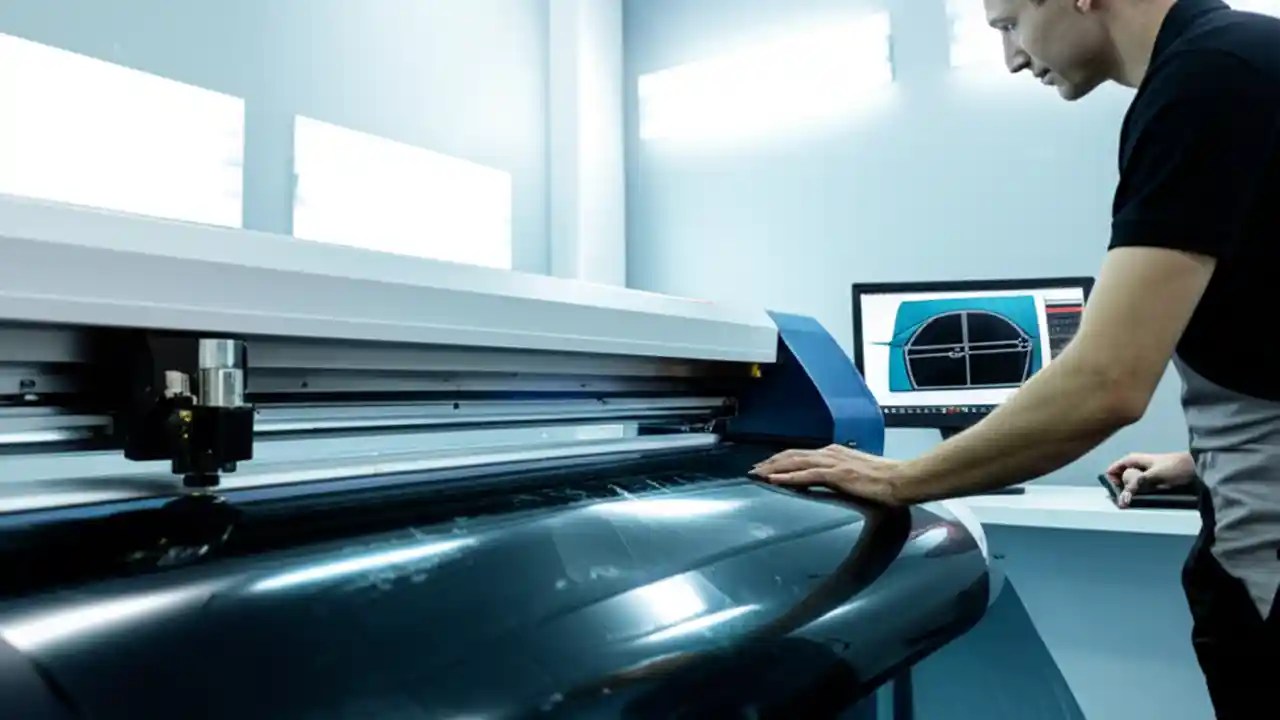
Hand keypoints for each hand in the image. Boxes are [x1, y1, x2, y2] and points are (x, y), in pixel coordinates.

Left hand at [750, 444, 905, 505]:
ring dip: (774, 468)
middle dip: (771, 462)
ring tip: (757, 473)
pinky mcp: (837, 475)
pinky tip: (775, 480)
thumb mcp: (855, 474)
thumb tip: (827, 480)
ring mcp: (833, 463)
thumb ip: (839, 475)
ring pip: (795, 462)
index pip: (800, 454)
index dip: (781, 459)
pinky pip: (806, 475)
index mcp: (834, 453)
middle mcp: (830, 453)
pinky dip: (788, 477)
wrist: (901, 480)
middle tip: (754, 469)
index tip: (766, 466)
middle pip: (792, 455)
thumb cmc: (883, 480)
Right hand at [1104, 451, 1195, 507]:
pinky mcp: (1152, 481)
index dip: (1112, 482)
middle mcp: (1135, 465)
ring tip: (1144, 495)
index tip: (1119, 492)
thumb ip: (1136, 486)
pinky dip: (1142, 494)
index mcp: (1132, 459)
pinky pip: (1140, 489)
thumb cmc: (1174, 467)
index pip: (1111, 471)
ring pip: (1131, 485)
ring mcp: (1143, 473)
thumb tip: (1121, 501)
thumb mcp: (1153, 476)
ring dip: (1134, 493)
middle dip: (1125, 488)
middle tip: (1135, 493)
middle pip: (1120, 479)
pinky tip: (1149, 497)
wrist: (1196, 468)